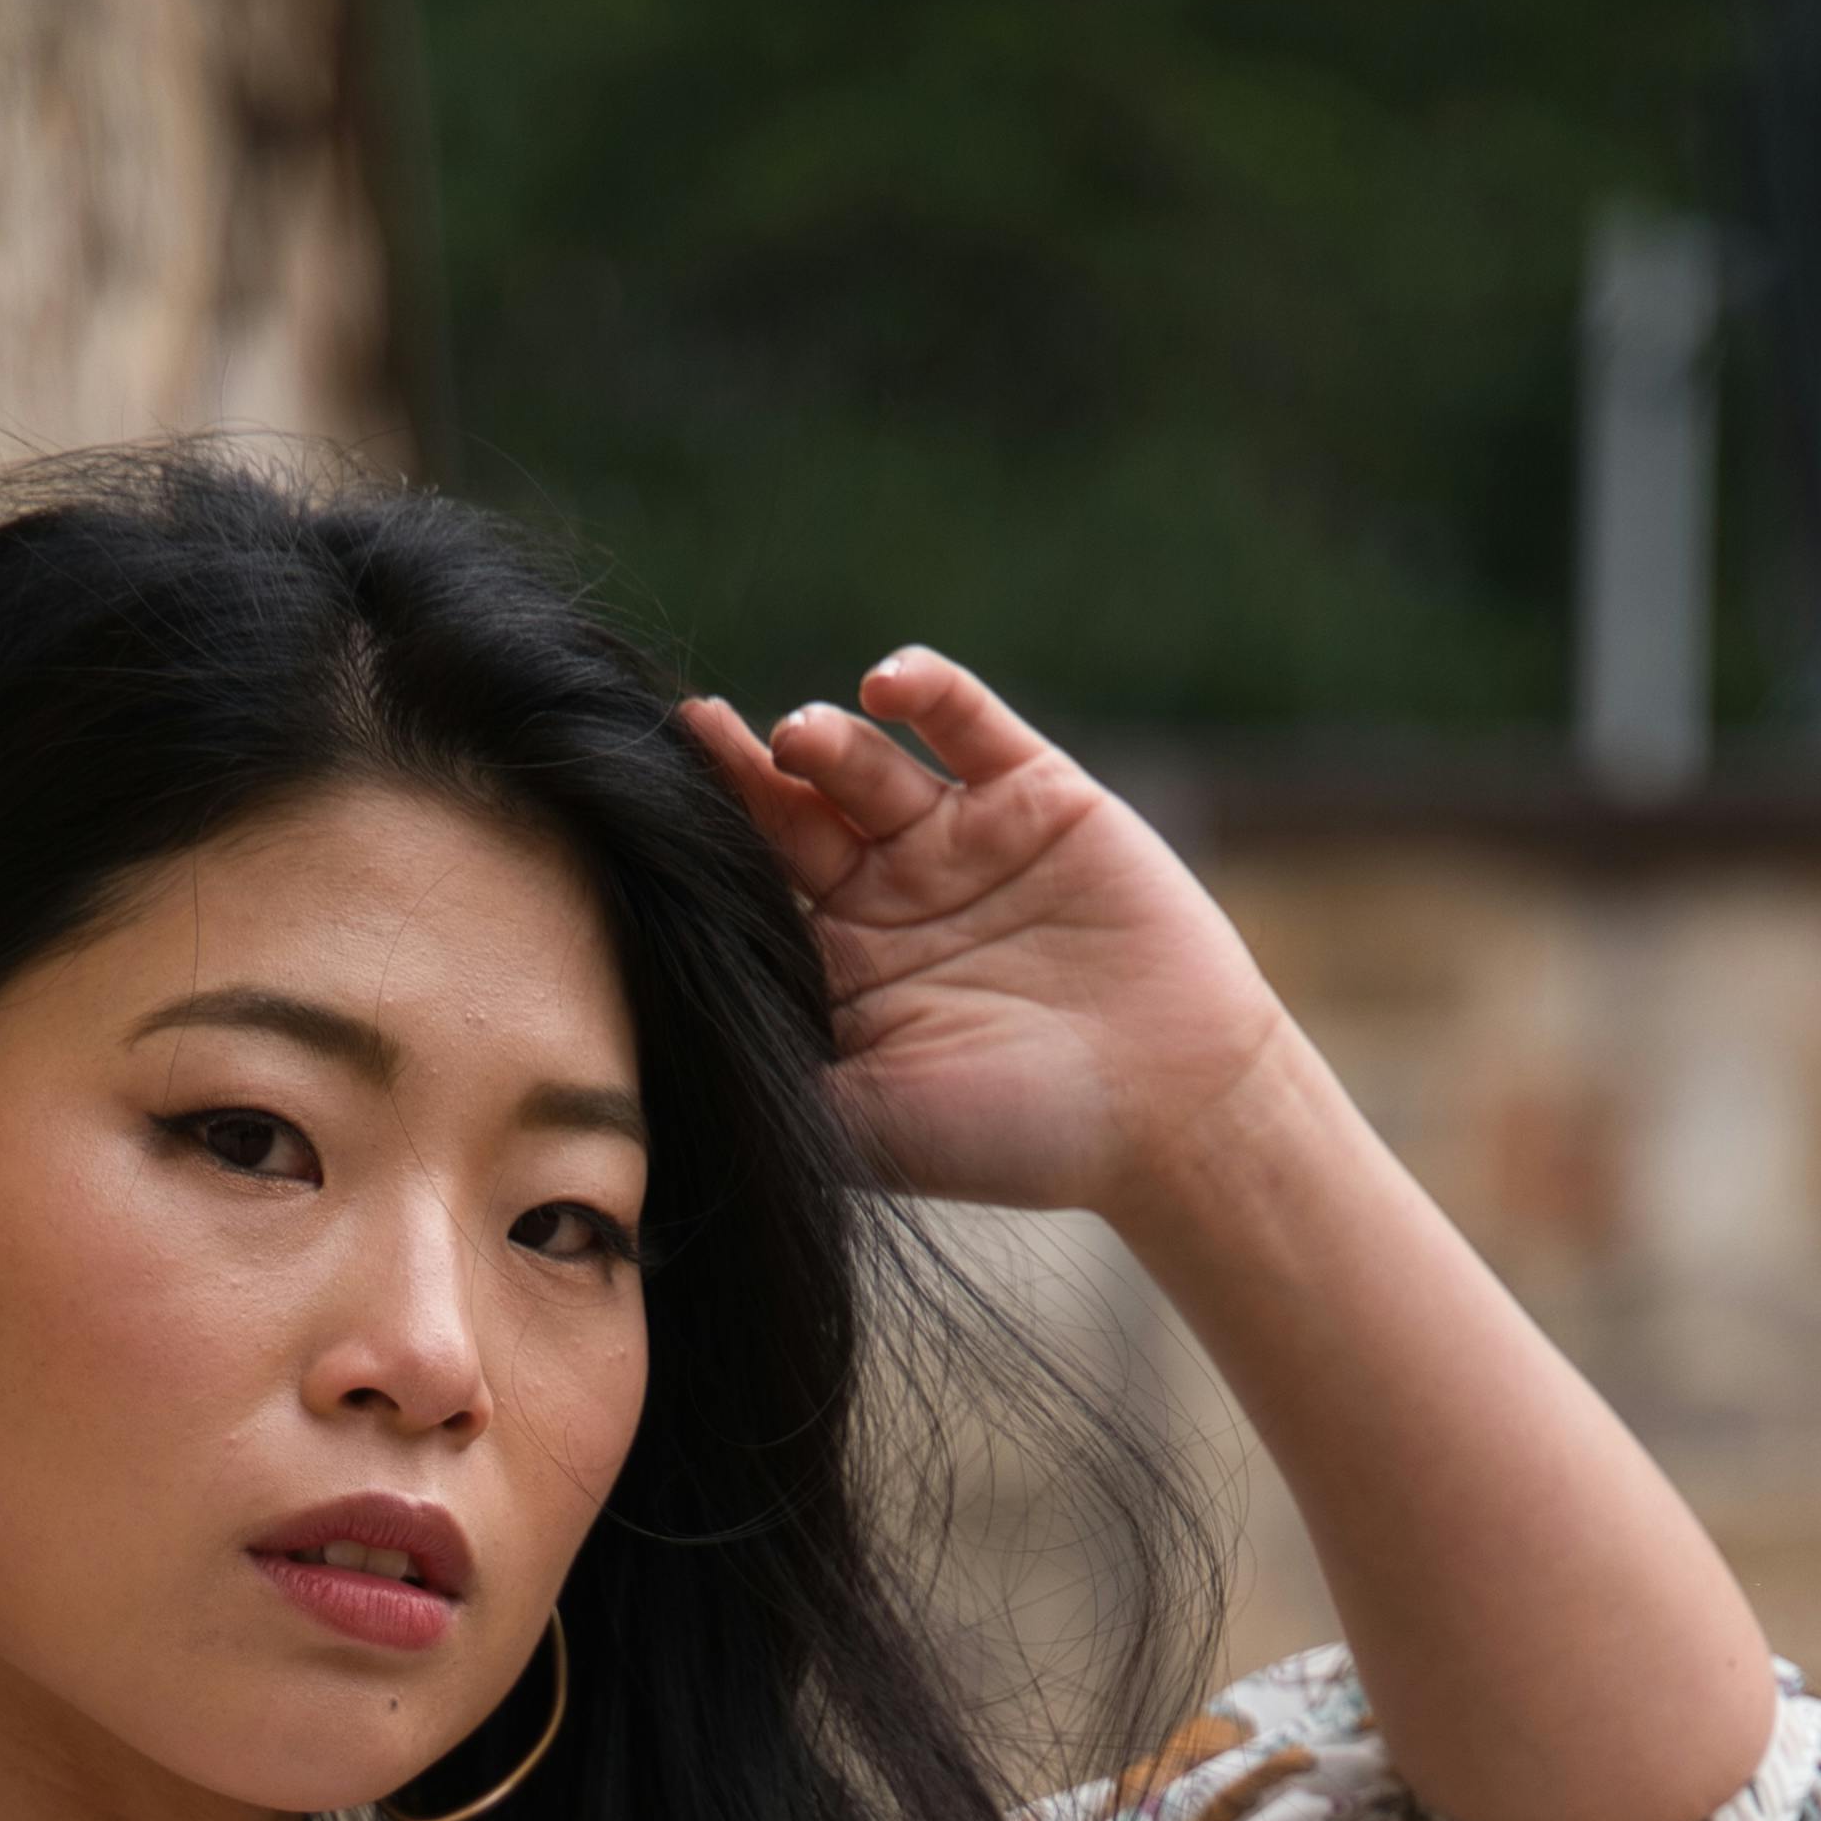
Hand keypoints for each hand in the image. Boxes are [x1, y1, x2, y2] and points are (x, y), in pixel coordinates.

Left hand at [679, 648, 1290, 1216]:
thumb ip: (782, 1078)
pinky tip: (884, 684)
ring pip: (868, 765)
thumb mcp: (874, 1127)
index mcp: (844, 974)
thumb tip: (658, 1066)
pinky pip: (966, 721)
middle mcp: (892, 899)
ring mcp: (961, 841)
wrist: (1174, 1108)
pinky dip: (925, 689)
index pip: (754, 896)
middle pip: (793, 816)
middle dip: (741, 776)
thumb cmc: (1020, 1137)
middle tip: (693, 734)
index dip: (706, 856)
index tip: (645, 816)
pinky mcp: (1035, 794)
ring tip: (798, 738)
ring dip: (825, 741)